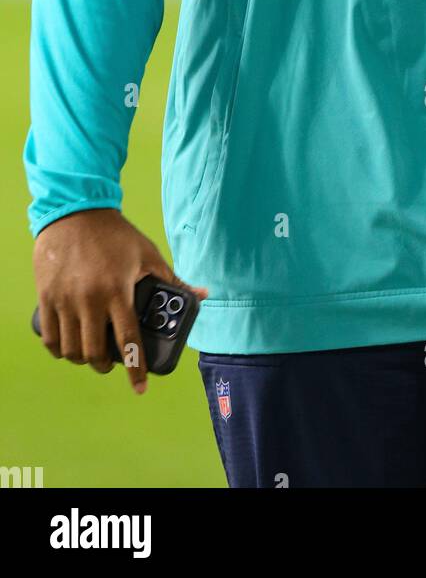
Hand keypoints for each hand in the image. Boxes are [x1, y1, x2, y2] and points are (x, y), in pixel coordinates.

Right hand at [33, 208, 207, 392]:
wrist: (75, 212)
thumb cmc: (117, 235)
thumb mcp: (148, 254)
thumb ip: (174, 279)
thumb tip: (203, 295)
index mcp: (118, 291)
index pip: (129, 341)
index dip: (136, 370)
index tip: (141, 388)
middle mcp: (90, 299)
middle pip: (96, 353)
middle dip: (107, 367)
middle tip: (113, 364)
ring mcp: (65, 300)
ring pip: (71, 351)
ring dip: (83, 360)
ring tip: (92, 354)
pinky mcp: (46, 298)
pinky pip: (50, 338)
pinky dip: (60, 350)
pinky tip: (69, 348)